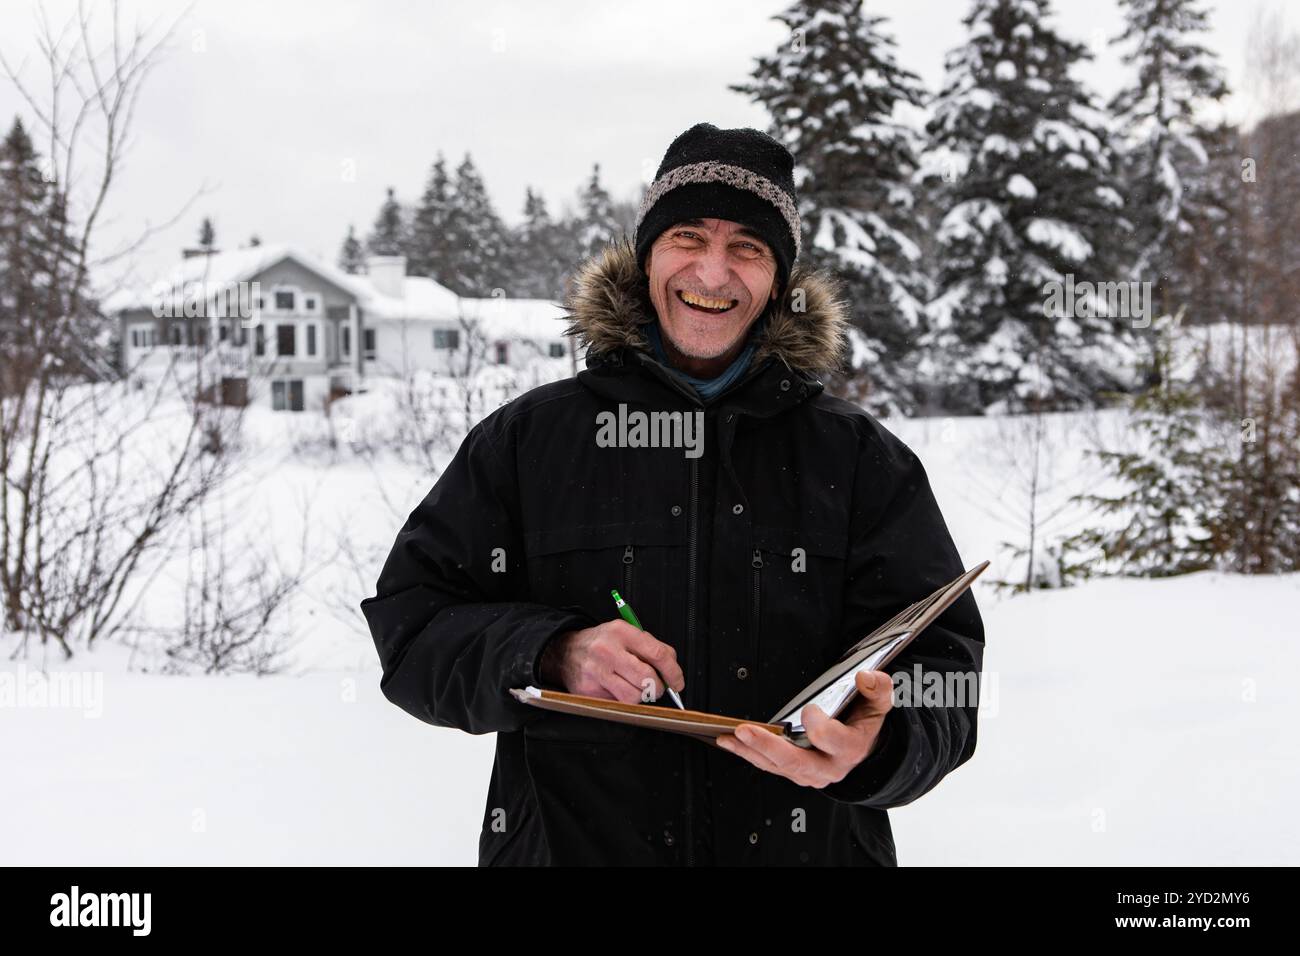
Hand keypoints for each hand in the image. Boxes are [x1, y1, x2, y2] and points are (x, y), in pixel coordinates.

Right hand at [540, 620, 684, 704]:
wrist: (565, 652)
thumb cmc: (601, 644)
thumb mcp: (625, 634)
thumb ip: (650, 647)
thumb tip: (672, 670)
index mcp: (621, 632)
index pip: (657, 654)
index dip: (673, 672)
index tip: (677, 682)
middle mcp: (608, 650)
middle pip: (647, 678)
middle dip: (658, 688)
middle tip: (657, 688)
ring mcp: (596, 671)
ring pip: (633, 696)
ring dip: (641, 696)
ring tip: (635, 688)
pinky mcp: (589, 690)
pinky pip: (618, 704)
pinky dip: (624, 701)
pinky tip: (618, 690)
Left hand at [716, 670, 893, 787]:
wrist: (863, 748)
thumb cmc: (864, 723)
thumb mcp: (879, 703)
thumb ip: (877, 688)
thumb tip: (864, 676)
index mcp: (850, 748)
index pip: (835, 741)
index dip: (822, 727)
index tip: (810, 709)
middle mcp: (828, 766)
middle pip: (797, 762)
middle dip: (769, 746)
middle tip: (745, 731)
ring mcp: (809, 773)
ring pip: (777, 767)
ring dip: (751, 751)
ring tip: (729, 736)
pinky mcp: (793, 772)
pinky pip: (768, 766)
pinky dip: (747, 754)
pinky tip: (729, 743)